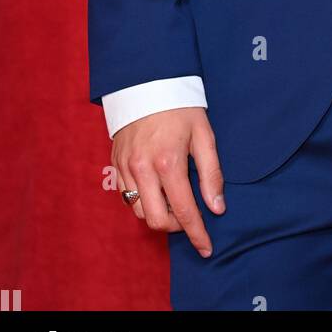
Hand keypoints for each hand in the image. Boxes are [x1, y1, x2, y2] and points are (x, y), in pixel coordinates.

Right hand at [113, 107, 224, 256]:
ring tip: (174, 200)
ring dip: (158, 214)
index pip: (183, 211)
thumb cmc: (180, 108)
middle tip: (190, 216)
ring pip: (139, 212)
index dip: (197, 234)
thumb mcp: (204, 135)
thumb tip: (217, 207)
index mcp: (168, 163)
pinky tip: (156, 190)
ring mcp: (125, 168)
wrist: (147, 83)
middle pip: (156, 221)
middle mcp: (142, 170)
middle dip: (176, 226)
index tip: (207, 248)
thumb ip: (211, 174)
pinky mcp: (115, 165)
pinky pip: (126, 197)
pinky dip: (142, 201)